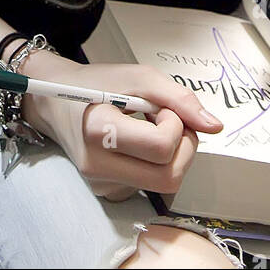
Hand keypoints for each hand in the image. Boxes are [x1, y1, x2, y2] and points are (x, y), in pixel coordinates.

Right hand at [21, 57, 222, 202]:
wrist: (56, 102)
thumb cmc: (96, 84)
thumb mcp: (138, 76)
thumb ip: (179, 98)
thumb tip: (214, 126)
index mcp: (99, 131)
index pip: (160, 147)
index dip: (175, 125)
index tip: (162, 109)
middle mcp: (99, 167)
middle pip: (169, 178)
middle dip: (184, 147)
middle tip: (169, 121)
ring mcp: (103, 185)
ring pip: (164, 184)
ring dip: (173, 155)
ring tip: (151, 128)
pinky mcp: (109, 192)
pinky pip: (151, 184)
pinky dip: (158, 163)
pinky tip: (141, 143)